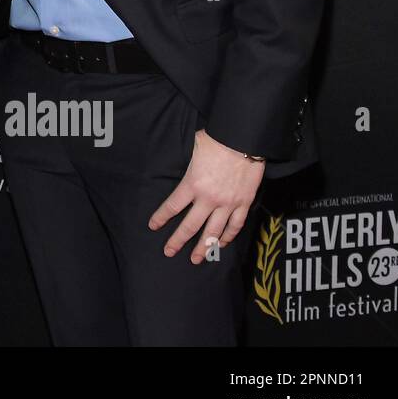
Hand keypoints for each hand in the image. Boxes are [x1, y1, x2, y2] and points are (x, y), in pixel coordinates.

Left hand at [148, 129, 265, 262]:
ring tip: (196, 259)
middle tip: (169, 252)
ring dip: (204, 247)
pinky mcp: (244, 203)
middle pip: (190, 226)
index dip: (161, 217)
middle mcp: (208, 198)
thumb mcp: (193, 149)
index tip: (153, 226)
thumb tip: (186, 168)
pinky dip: (228, 236)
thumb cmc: (216, 140)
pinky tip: (222, 243)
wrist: (244, 139)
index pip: (172, 206)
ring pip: (214, 232)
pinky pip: (235, 225)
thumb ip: (188, 164)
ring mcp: (228, 203)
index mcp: (192, 184)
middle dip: (178, 240)